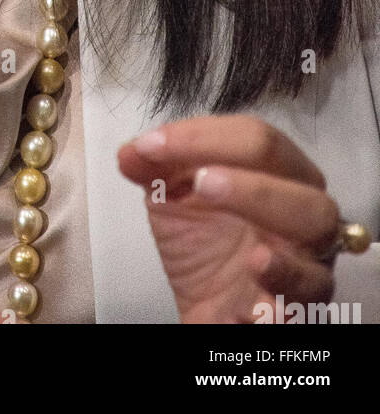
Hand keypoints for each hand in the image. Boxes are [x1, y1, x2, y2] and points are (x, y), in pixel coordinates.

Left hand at [117, 114, 342, 323]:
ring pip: (314, 216)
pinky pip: (310, 284)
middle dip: (237, 157)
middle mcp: (303, 204)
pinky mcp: (306, 300)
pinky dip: (286, 270)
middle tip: (193, 174)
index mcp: (275, 171)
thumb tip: (130, 152)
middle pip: (290, 165)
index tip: (149, 146)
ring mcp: (310, 251)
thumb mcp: (171, 200)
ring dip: (262, 197)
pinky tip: (256, 262)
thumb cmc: (201, 246)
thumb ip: (153, 169)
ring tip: (211, 192)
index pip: (252, 136)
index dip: (201, 134)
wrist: (208, 311)